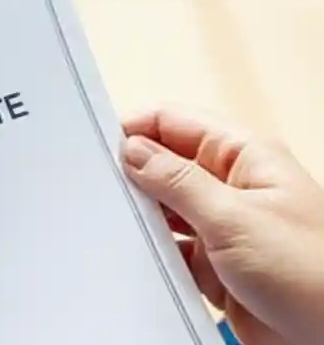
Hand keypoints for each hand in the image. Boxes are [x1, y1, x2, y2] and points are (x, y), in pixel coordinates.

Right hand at [121, 107, 323, 344]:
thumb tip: (134, 149)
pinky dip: (154, 253)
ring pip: (166, 209)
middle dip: (133, 174)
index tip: (98, 146)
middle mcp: (233, 187)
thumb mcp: (235, 219)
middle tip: (99, 187)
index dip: (136, 129)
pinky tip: (137, 256)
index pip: (175, 122)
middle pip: (166, 164)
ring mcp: (224, 227)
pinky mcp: (217, 266)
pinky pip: (172, 250)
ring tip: (115, 222)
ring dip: (143, 216)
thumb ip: (178, 181)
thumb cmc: (316, 276)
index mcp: (246, 157)